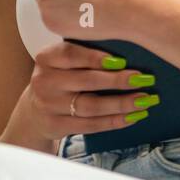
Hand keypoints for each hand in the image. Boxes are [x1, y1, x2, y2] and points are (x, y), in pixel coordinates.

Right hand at [25, 40, 158, 141]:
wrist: (35, 111)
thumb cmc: (60, 80)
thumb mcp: (62, 63)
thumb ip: (84, 55)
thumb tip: (128, 54)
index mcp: (46, 58)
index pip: (71, 54)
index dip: (97, 57)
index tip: (123, 60)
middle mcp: (44, 81)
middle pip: (86, 81)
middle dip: (118, 80)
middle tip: (144, 79)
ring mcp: (48, 106)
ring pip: (91, 106)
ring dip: (122, 103)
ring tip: (144, 100)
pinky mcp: (56, 126)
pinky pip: (90, 125)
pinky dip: (114, 121)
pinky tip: (132, 116)